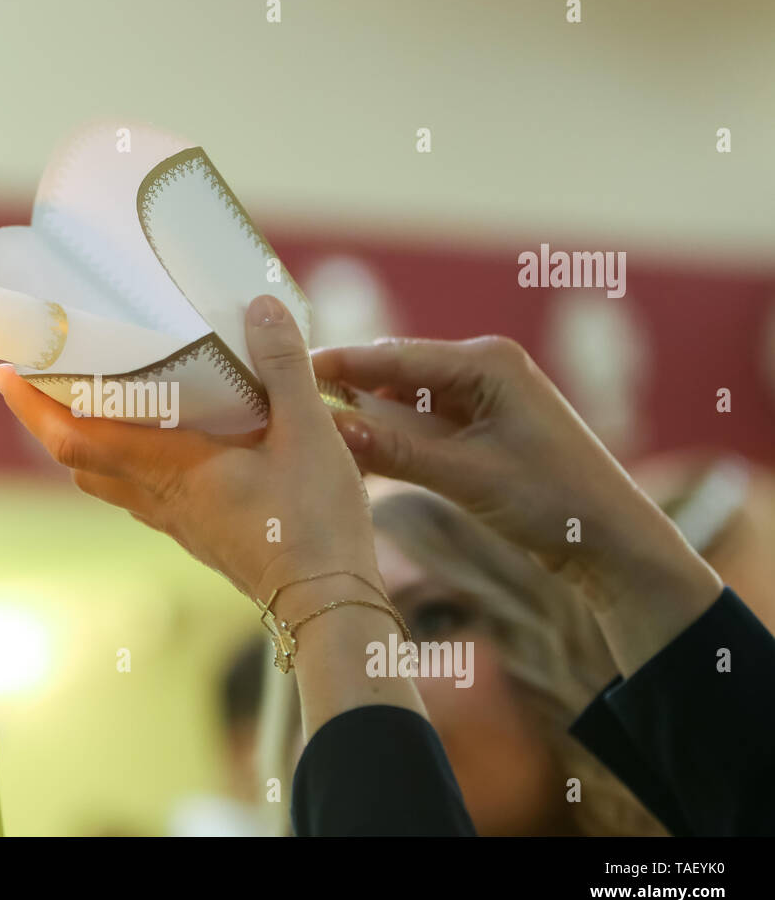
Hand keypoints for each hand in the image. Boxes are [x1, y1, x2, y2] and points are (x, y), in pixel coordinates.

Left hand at [0, 295, 379, 612]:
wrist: (326, 603)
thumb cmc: (313, 524)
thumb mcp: (307, 433)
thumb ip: (282, 367)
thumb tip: (262, 307)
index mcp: (170, 469)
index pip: (75, 437)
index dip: (33, 405)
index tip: (5, 371)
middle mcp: (159, 497)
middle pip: (79, 459)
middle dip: (49, 419)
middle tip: (40, 376)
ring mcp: (175, 521)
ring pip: (107, 481)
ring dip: (86, 443)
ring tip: (90, 404)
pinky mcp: (196, 533)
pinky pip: (140, 495)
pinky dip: (127, 464)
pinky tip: (159, 444)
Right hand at [313, 336, 721, 672]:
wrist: (612, 543)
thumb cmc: (553, 502)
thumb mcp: (466, 475)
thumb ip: (394, 449)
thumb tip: (327, 426)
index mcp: (488, 363)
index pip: (396, 357)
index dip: (339, 363)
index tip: (289, 367)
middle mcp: (485, 369)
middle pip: (396, 373)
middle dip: (346, 387)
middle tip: (288, 398)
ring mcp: (484, 398)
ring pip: (406, 400)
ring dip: (367, 415)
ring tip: (313, 426)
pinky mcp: (483, 428)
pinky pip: (423, 423)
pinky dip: (392, 436)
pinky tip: (358, 449)